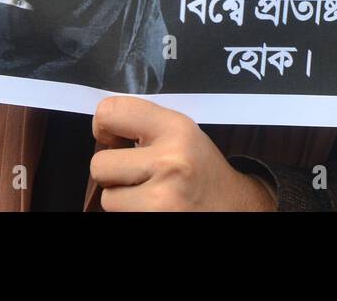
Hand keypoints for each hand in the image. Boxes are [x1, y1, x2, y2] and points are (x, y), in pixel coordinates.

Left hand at [89, 96, 276, 211]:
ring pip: (107, 199)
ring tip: (149, 196)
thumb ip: (144, 126)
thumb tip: (100, 133)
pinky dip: (131, 214)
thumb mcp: (182, 135)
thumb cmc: (201, 171)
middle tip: (138, 176)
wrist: (236, 209)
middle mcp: (170, 162)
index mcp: (176, 128)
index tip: (115, 140)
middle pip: (100, 165)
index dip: (103, 127)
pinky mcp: (154, 224)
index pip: (110, 112)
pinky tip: (154, 210)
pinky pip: (119, 217)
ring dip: (122, 200)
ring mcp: (163, 201)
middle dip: (113, 174)